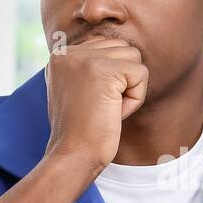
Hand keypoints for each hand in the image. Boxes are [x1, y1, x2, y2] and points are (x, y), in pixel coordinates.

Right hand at [43, 37, 147, 176]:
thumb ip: (91, 66)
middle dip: (122, 81)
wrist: (72, 156)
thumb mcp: (77, 89)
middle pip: (123, 48)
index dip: (112, 78)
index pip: (108, 46)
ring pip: (134, 58)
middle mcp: (67, 51)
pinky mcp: (101, 70)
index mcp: (61, 54)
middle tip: (100, 107)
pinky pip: (141, 74)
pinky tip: (113, 113)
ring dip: (129, 89)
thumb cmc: (79, 131)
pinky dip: (134, 99)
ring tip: (105, 109)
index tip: (91, 103)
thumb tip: (123, 50)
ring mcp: (83, 58)